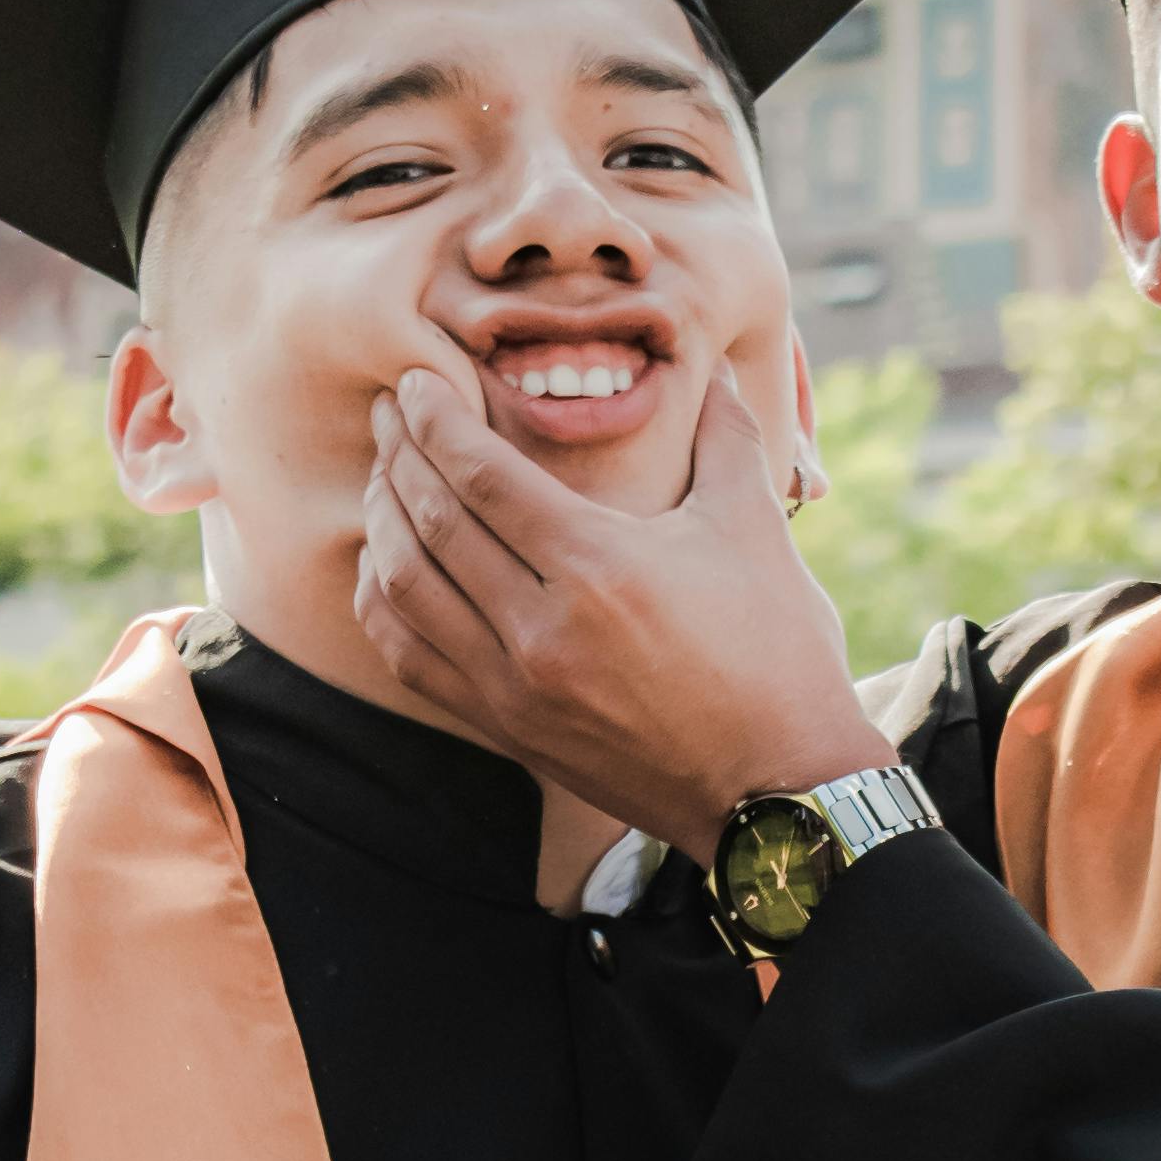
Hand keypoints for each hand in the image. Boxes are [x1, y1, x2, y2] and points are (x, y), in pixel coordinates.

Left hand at [357, 362, 890, 859]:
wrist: (777, 790)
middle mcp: (541, 628)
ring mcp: (515, 687)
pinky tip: (389, 567)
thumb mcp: (757, 533)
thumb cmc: (778, 658)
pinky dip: (386, 603)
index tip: (413, 379)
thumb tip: (713, 370)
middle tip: (385, 409)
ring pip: (406, 588)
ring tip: (384, 478)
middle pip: (431, 521)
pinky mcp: (507, 730)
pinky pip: (411, 657)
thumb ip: (727, 438)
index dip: (435, 419)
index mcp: (599, 567)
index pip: (480, 474)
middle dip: (398, 452)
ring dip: (382, 523)